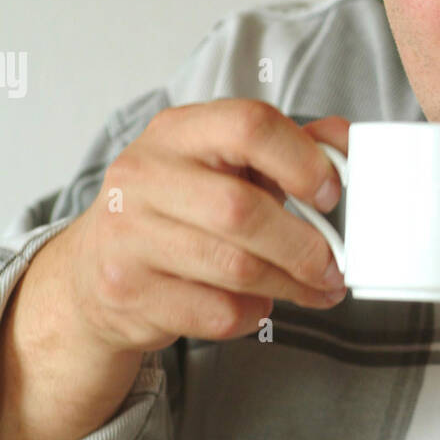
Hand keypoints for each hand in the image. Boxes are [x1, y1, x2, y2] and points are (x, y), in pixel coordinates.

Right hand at [67, 101, 350, 352]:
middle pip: (242, 210)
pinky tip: (257, 304)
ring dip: (288, 286)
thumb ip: (285, 150)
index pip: (247, 125)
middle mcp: (143, 176)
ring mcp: (129, 236)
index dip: (302, 161)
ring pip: (233, 268)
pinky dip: (250, 313)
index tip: (331, 193)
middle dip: (302, 246)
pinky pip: (215, 312)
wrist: (95, 270)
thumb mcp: (223, 166)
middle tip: (334, 266)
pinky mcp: (130, 293)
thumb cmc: (176, 211)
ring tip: (312, 289)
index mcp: (176, 132)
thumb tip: (344, 139)